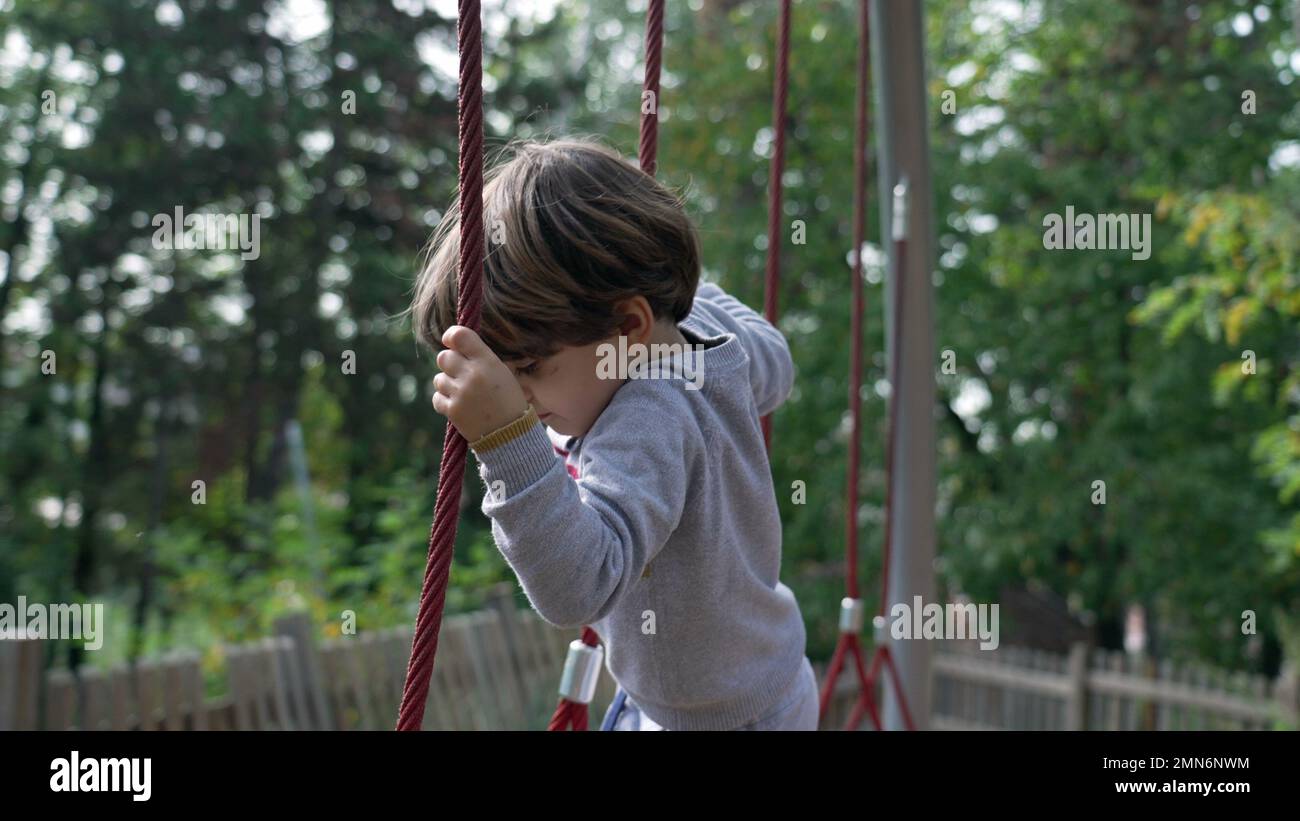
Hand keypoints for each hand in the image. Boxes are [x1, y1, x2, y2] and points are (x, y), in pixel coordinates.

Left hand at [432, 325, 530, 441]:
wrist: (512, 434)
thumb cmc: (509, 401)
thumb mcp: (502, 372)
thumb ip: (480, 358)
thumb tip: (457, 346)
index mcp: (487, 362)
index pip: (460, 336)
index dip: (451, 336)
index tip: (449, 341)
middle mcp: (472, 375)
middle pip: (443, 357)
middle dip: (449, 364)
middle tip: (459, 373)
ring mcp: (461, 393)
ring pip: (439, 379)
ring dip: (447, 384)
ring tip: (463, 394)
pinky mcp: (453, 410)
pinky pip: (437, 397)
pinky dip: (444, 401)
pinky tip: (458, 405)